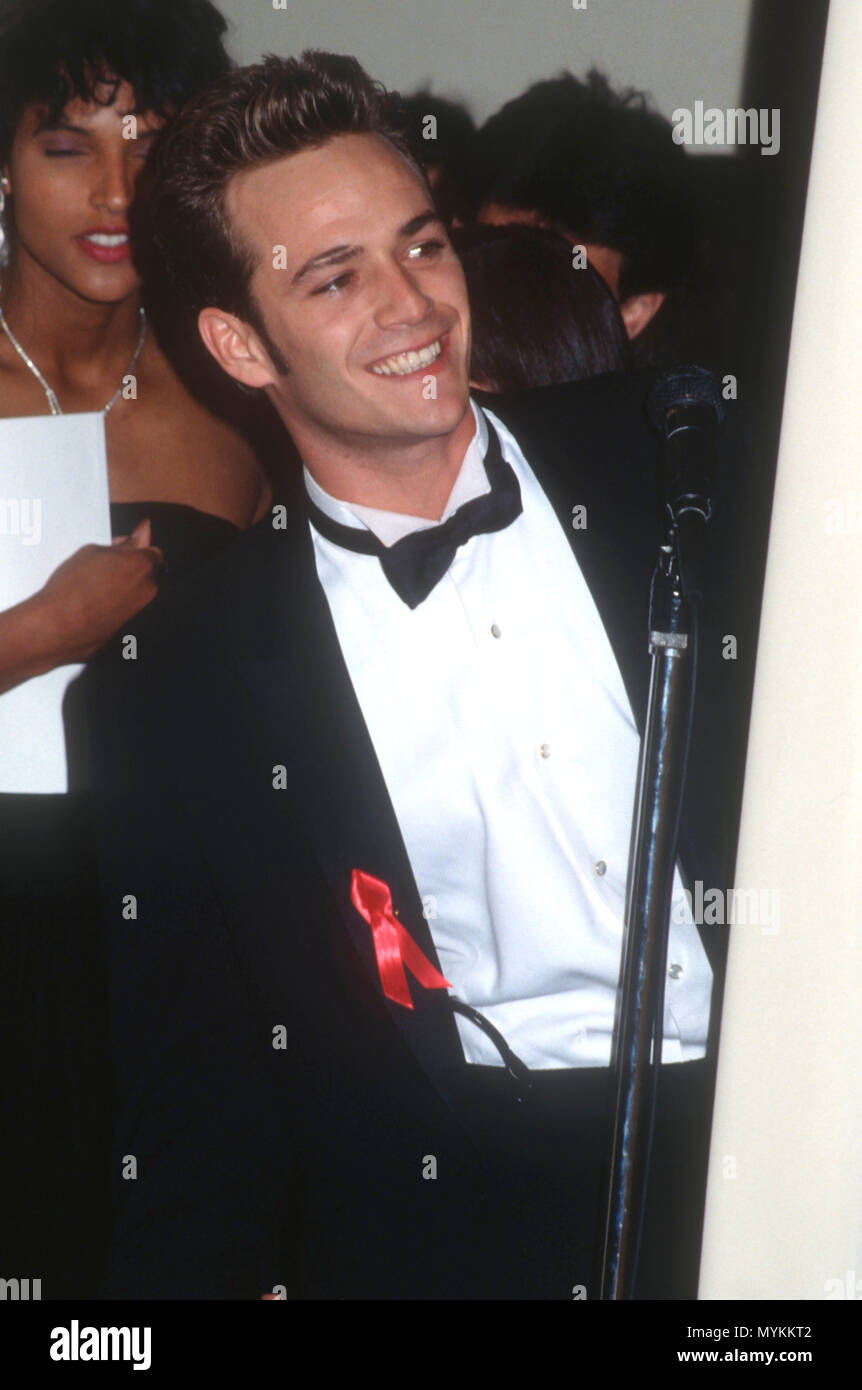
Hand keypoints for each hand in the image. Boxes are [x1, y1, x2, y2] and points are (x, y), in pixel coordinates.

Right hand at [38, 518, 163, 662]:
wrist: (57, 625)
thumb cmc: (72, 588)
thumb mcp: (93, 551)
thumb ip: (122, 544)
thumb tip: (136, 539)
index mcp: (144, 565)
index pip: (154, 552)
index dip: (136, 547)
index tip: (123, 546)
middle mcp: (149, 589)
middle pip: (148, 572)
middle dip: (131, 566)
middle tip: (105, 564)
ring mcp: (141, 610)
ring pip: (138, 590)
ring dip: (123, 583)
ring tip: (96, 584)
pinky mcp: (130, 626)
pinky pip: (128, 607)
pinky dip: (117, 601)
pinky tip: (96, 600)